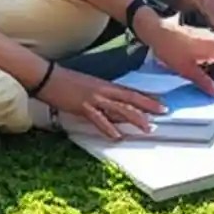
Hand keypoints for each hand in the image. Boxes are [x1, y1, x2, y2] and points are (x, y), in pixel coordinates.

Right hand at [39, 65, 164, 140]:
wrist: (49, 77)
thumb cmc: (68, 82)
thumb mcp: (90, 89)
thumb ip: (104, 100)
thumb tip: (117, 113)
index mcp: (106, 85)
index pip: (131, 92)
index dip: (147, 98)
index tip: (162, 103)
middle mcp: (104, 90)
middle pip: (131, 98)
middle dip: (149, 105)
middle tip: (164, 112)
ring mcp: (94, 98)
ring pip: (120, 108)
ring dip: (135, 118)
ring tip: (148, 127)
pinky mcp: (83, 106)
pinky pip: (99, 119)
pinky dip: (109, 128)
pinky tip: (117, 136)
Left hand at [133, 10, 213, 94]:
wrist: (157, 33)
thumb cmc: (174, 51)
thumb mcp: (188, 71)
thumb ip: (204, 82)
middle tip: (212, 81)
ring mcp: (205, 34)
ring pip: (213, 51)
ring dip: (210, 62)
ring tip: (202, 74)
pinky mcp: (196, 33)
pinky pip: (205, 47)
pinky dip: (202, 55)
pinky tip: (194, 63)